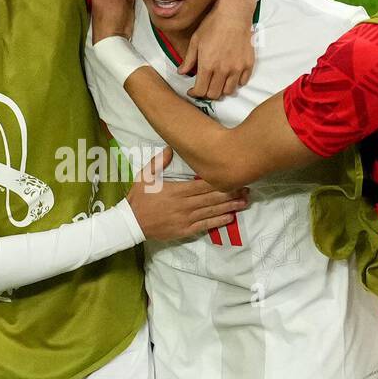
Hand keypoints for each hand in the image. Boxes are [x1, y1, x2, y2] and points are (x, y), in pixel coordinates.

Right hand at [127, 147, 248, 240]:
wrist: (130, 223)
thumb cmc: (138, 198)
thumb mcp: (145, 176)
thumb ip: (158, 162)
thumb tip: (171, 148)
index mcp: (177, 190)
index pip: (203, 184)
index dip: (220, 181)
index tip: (234, 176)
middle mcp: (184, 205)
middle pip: (212, 198)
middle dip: (231, 193)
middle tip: (247, 188)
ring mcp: (186, 219)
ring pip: (212, 211)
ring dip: (229, 207)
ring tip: (244, 202)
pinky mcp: (185, 230)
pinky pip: (205, 225)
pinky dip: (218, 222)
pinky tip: (230, 217)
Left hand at [179, 0, 254, 98]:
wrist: (234, 14)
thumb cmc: (212, 25)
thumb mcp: (195, 41)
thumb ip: (188, 60)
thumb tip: (181, 72)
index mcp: (207, 65)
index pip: (200, 91)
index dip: (194, 93)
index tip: (192, 90)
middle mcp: (222, 70)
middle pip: (214, 94)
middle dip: (207, 93)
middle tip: (204, 86)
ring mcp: (237, 68)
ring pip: (229, 91)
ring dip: (221, 90)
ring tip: (217, 82)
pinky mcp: (248, 64)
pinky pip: (242, 82)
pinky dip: (235, 82)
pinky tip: (230, 76)